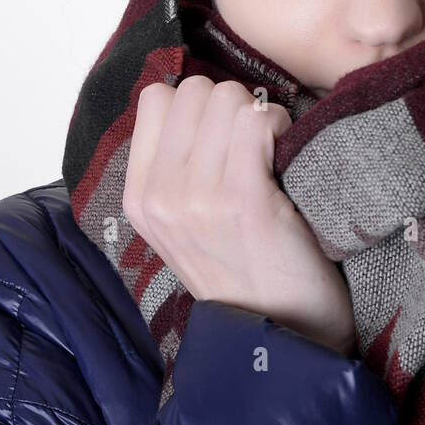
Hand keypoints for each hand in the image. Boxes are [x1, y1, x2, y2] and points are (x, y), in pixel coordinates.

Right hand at [122, 75, 356, 358]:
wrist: (280, 333)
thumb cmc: (245, 270)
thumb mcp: (185, 225)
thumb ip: (177, 167)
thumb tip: (198, 97)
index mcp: (140, 198)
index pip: (156, 99)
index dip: (199, 103)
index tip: (223, 133)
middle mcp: (161, 197)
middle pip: (194, 90)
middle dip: (232, 104)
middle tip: (254, 142)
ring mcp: (199, 199)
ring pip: (227, 98)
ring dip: (259, 113)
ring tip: (271, 151)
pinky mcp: (244, 201)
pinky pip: (257, 120)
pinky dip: (278, 124)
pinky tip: (285, 155)